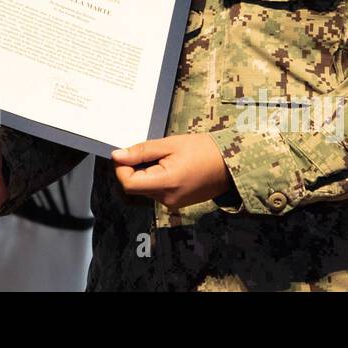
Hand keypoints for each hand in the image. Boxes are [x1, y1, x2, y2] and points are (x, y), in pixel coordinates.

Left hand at [112, 134, 229, 209]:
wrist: (230, 164)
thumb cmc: (203, 150)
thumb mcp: (169, 144)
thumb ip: (141, 151)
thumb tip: (117, 156)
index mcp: (165, 184)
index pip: (127, 183)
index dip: (121, 168)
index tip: (127, 153)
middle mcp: (166, 199)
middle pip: (135, 187)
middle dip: (133, 168)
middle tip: (148, 151)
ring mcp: (172, 203)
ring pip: (145, 189)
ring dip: (145, 173)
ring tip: (163, 157)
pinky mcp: (176, 202)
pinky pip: (156, 191)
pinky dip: (155, 178)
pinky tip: (168, 165)